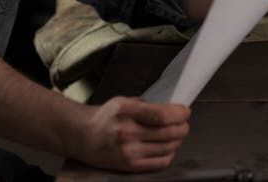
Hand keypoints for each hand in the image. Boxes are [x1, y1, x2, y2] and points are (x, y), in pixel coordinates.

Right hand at [68, 96, 189, 171]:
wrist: (83, 136)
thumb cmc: (105, 117)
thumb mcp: (122, 101)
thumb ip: (146, 105)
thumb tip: (172, 110)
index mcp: (124, 110)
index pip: (161, 115)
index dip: (179, 114)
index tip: (185, 111)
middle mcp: (126, 132)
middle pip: (168, 132)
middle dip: (183, 127)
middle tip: (183, 123)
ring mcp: (128, 151)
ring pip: (168, 147)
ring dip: (177, 140)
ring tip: (175, 133)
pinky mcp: (130, 165)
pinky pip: (161, 162)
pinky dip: (169, 153)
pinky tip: (166, 146)